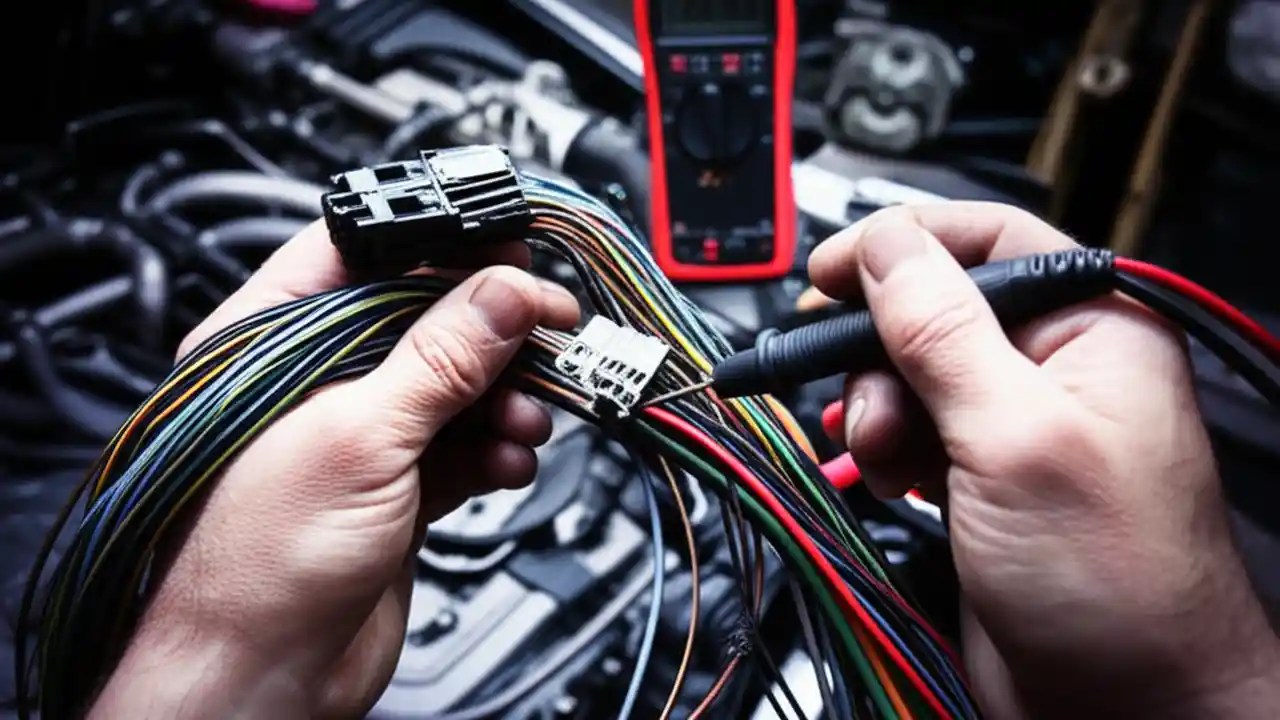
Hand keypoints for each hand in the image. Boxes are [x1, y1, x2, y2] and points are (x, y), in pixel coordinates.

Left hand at [90, 222, 579, 718]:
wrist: (264, 678)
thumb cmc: (257, 567)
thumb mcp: (359, 437)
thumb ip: (441, 358)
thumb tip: (504, 294)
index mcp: (271, 341)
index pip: (363, 256)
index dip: (439, 247)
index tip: (508, 251)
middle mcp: (315, 380)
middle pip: (425, 320)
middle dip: (493, 329)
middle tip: (550, 330)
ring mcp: (358, 434)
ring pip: (454, 385)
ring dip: (505, 397)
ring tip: (529, 416)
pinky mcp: (394, 485)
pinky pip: (462, 445)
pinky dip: (495, 448)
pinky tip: (509, 459)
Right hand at [809, 203, 1279, 718]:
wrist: (1122, 709)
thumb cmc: (1119, 584)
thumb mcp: (1015, 436)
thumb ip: (942, 331)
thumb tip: (885, 245)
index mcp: (1093, 328)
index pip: (988, 240)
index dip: (903, 245)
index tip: (831, 269)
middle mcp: (1055, 368)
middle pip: (934, 310)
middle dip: (883, 351)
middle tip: (864, 397)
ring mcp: (1016, 426)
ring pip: (910, 375)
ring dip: (879, 411)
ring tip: (887, 456)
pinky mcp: (981, 478)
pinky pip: (910, 433)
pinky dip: (887, 452)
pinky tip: (897, 482)